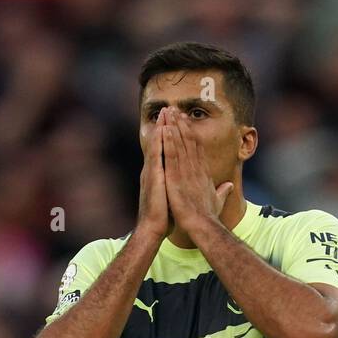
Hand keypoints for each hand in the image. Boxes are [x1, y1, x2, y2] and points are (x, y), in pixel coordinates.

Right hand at [136, 109, 169, 240]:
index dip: (170, 136)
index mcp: (159, 175)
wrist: (152, 230)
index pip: (165, 150)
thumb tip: (186, 186)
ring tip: (165, 111)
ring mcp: (151, 172)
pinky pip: (156, 154)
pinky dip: (158, 141)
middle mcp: (153, 170)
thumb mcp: (173, 199)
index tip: (175, 122)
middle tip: (169, 108)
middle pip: (159, 143)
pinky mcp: (153, 176)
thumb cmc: (163, 218)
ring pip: (156, 145)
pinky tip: (162, 128)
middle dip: (164, 125)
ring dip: (161, 127)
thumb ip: (178, 189)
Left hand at [161, 105, 232, 237]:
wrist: (203, 226)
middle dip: (181, 124)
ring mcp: (186, 172)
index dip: (191, 134)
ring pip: (180, 144)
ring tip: (168, 112)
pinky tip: (165, 129)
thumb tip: (230, 186)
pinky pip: (172, 156)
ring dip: (174, 126)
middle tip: (175, 108)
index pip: (197, 149)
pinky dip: (169, 141)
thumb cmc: (209, 217)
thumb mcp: (218, 201)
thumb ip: (223, 191)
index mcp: (203, 173)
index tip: (185, 122)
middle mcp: (195, 168)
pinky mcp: (176, 178)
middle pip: (189, 141)